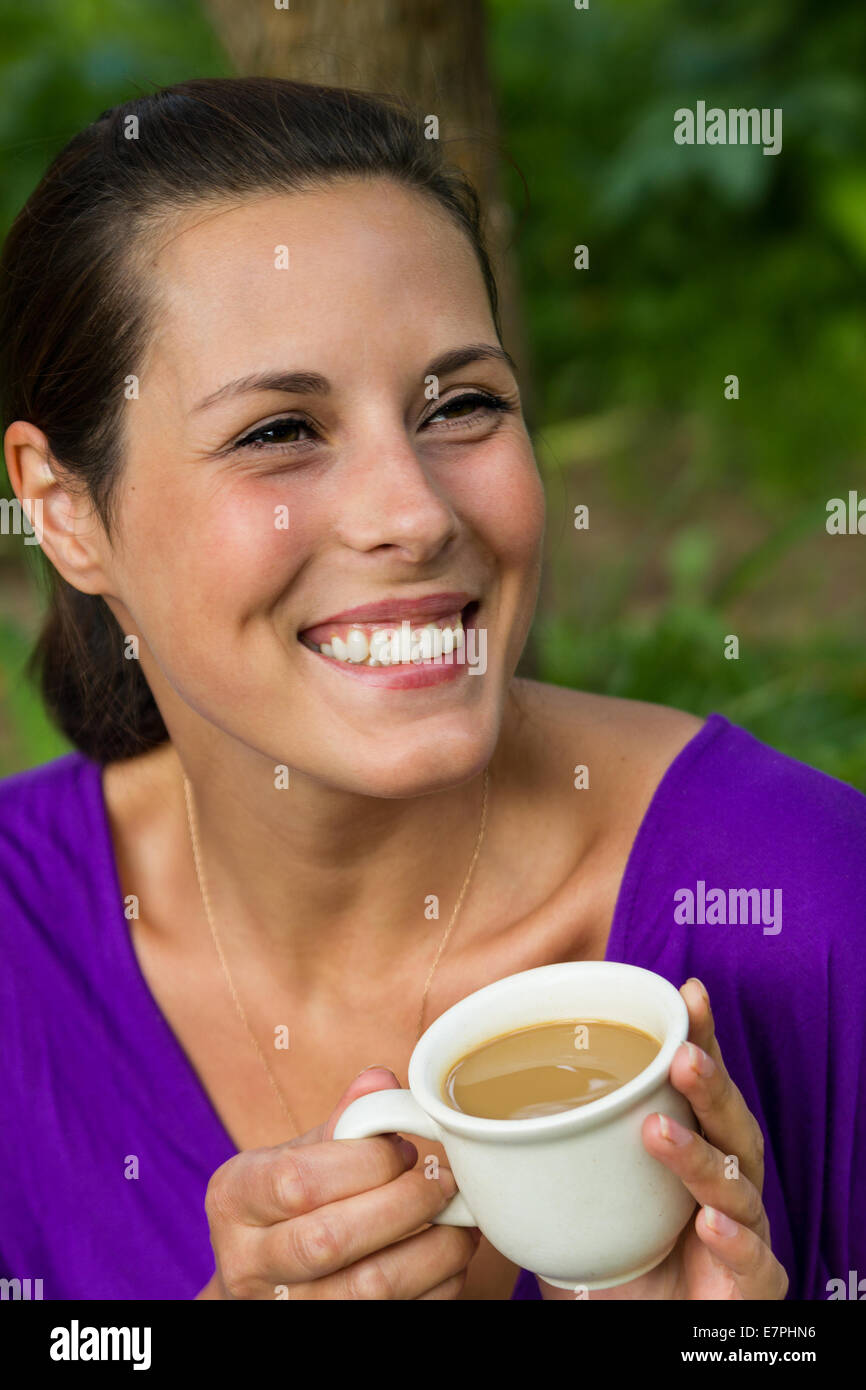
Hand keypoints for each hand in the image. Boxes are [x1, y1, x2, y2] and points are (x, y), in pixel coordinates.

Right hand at [197, 1067, 480, 1298]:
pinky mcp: (331, 1337)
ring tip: (457, 1216)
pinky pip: (397, 1315)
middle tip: (441, 1180)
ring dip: (434, 1248)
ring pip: (369, 1289)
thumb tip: (382, 1082)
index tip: (402, 1150)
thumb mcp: (296, 1155)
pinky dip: (437, 1284)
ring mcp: (288, 1310)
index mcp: (235, 1198)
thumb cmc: (287, 1205)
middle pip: (330, 1239)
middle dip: (404, 1203)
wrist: (265, 1282)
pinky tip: (447, 1254)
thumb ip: (341, 1121)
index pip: (298, 1180)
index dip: (365, 1163)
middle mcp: (248, 1262)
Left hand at [539, 978, 788, 1299]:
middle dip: (707, 1083)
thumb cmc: (602, 1254)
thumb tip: (426, 1103)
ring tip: (658, 1131)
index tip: (685, 993)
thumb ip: (507, 1144)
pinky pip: (754, 1262)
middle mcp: (720, 1177)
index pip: (695, 1082)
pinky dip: (736, 1241)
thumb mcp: (557, 1192)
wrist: (629, 1330)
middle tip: (679, 1055)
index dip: (696, 1035)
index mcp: (686, 1140)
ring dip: (700, 1155)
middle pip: (728, 1121)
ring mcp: (740, 1229)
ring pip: (736, 1183)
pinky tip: (711, 1221)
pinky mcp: (747, 1286)